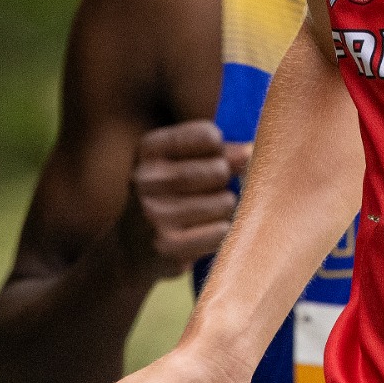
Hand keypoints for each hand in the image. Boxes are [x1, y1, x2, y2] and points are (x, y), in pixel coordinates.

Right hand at [119, 121, 246, 276]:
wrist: (133, 247)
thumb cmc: (172, 193)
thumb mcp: (184, 160)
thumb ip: (219, 151)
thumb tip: (250, 151)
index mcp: (149, 149)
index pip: (208, 135)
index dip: (222, 148)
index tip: (214, 155)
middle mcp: (145, 178)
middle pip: (219, 170)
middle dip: (226, 180)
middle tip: (211, 188)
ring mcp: (153, 213)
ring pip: (226, 202)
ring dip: (225, 208)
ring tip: (206, 211)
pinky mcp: (167, 245)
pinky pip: (221, 231)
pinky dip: (221, 231)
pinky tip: (203, 231)